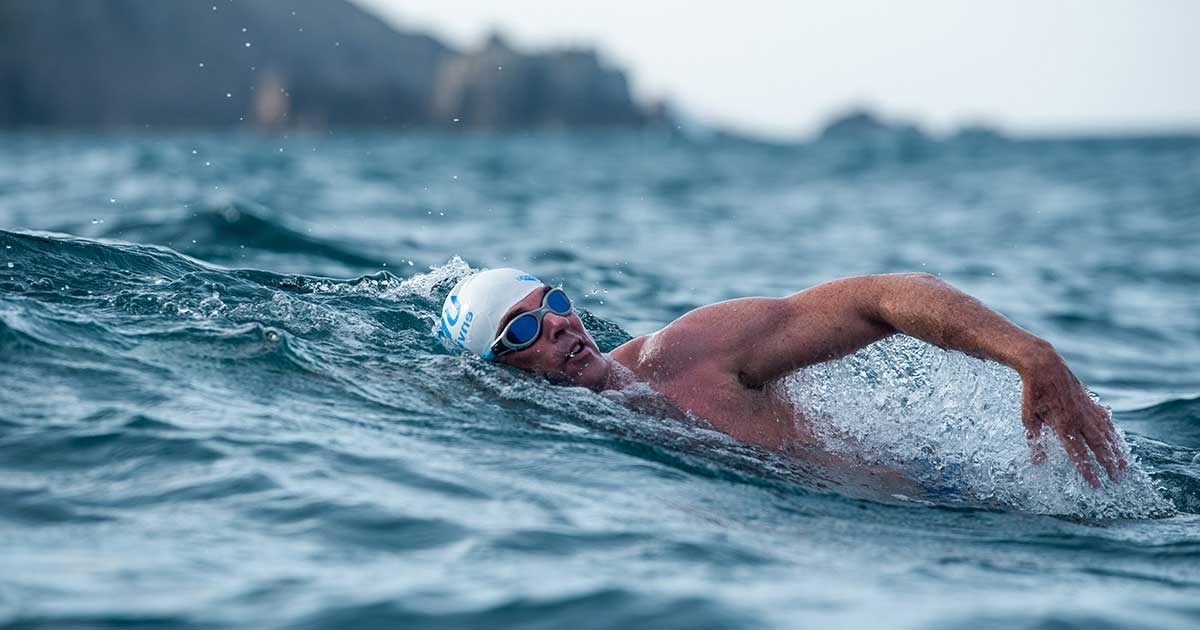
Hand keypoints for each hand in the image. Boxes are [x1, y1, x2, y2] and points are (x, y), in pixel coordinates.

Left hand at [1019, 353, 1126, 486]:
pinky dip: (1114, 433)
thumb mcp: (1028, 418)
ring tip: (1124, 467)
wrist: (1044, 366)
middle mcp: (1080, 419)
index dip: (1088, 471)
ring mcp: (1088, 410)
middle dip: (1109, 465)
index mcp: (1063, 425)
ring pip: (1107, 435)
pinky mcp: (1091, 402)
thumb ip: (1035, 441)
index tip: (1096, 485)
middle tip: (1117, 480)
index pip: (1078, 454)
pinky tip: (1118, 442)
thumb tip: (1038, 462)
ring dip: (1116, 452)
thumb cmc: (1033, 393)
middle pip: (1099, 446)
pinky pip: (1106, 421)